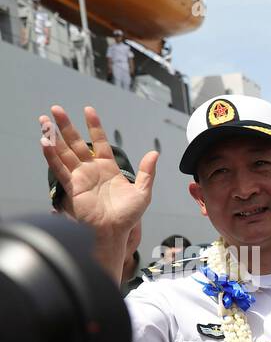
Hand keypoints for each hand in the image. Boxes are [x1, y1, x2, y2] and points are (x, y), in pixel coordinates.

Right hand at [41, 105, 156, 278]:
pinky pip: (60, 169)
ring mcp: (80, 177)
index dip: (94, 127)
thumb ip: (147, 172)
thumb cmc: (128, 216)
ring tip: (44, 119)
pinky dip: (51, 156)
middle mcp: (92, 170)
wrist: (114, 232)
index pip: (100, 142)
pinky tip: (45, 142)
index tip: (88, 111)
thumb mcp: (143, 192)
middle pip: (77, 143)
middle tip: (57, 109)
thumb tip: (154, 153)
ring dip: (53, 136)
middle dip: (67, 126)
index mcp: (108, 168)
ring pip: (64, 152)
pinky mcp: (72, 186)